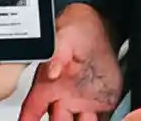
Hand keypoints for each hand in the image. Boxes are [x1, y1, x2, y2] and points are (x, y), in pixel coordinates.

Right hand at [20, 5, 123, 120]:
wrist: (102, 29)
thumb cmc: (77, 29)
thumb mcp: (65, 36)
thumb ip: (57, 53)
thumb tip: (52, 71)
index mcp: (48, 84)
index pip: (32, 109)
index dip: (28, 119)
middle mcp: (63, 97)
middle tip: (65, 119)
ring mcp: (81, 103)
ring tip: (86, 118)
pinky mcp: (100, 105)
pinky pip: (99, 120)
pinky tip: (113, 120)